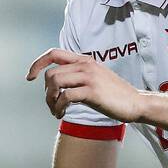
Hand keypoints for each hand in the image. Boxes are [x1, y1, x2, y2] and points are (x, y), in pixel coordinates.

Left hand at [27, 48, 143, 122]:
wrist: (137, 104)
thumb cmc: (116, 95)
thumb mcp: (97, 78)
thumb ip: (79, 75)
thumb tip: (57, 84)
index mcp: (86, 60)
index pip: (53, 53)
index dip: (37, 64)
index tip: (30, 77)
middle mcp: (86, 65)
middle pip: (51, 73)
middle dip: (46, 92)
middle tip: (52, 105)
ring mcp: (89, 77)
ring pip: (55, 82)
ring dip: (50, 99)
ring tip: (56, 110)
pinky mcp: (92, 91)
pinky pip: (64, 96)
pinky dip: (58, 107)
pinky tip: (62, 114)